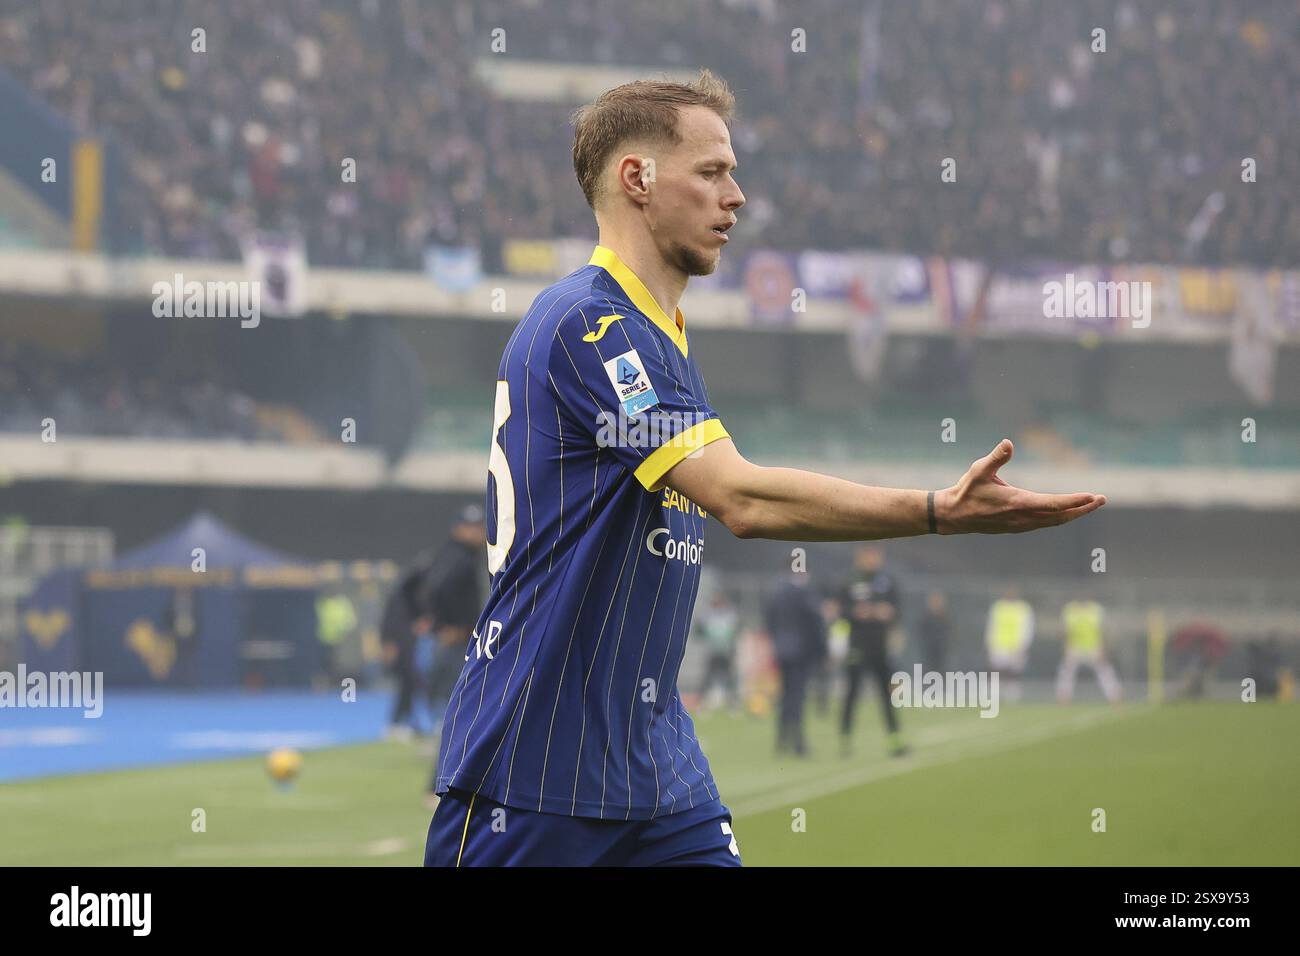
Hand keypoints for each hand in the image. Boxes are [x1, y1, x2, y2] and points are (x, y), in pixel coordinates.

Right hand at [934, 439, 1104, 533]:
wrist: (954, 516)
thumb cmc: (967, 490)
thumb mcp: (979, 470)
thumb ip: (996, 457)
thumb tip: (1008, 442)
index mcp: (1017, 503)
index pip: (1053, 504)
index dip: (1075, 501)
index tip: (1092, 496)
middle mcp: (1023, 517)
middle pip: (1060, 516)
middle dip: (1082, 508)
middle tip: (1101, 500)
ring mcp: (1021, 525)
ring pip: (1055, 522)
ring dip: (1074, 514)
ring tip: (1090, 505)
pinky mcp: (1018, 527)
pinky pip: (1046, 524)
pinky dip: (1061, 517)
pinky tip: (1067, 512)